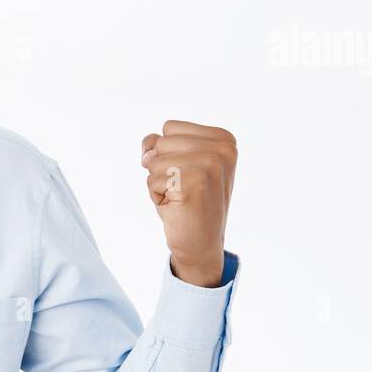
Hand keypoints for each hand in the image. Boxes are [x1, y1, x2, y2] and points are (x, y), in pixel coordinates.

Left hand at [141, 120, 235, 286]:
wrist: (200, 244)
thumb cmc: (186, 202)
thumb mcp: (175, 164)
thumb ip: (159, 144)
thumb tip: (147, 149)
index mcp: (224, 140)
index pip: (169, 128)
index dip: (167, 154)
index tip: (187, 175)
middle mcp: (223, 149)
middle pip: (161, 141)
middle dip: (161, 167)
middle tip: (182, 188)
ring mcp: (211, 164)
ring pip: (154, 160)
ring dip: (158, 182)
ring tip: (180, 197)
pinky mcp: (194, 182)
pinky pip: (152, 179)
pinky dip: (157, 196)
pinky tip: (177, 206)